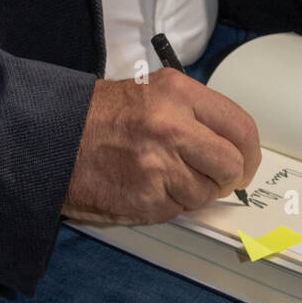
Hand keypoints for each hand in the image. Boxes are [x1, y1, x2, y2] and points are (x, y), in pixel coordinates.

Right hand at [61, 69, 260, 225]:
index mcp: (178, 94)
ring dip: (195, 192)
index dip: (249, 152)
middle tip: (217, 179)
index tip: (245, 162)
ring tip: (165, 176)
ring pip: (207, 193)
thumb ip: (195, 114)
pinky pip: (179, 210)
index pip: (241, 128)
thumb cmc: (98, 116)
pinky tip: (147, 186)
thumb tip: (233, 145)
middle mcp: (173, 127)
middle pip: (232, 165)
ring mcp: (160, 166)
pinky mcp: (147, 199)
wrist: (51, 138)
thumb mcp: (152, 93)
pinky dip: (169, 204)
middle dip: (229, 178)